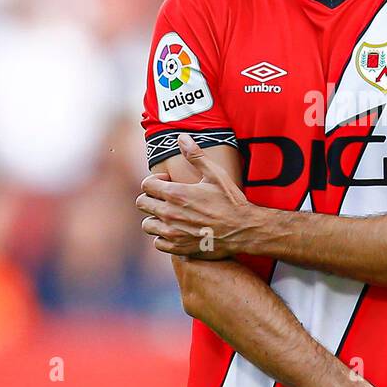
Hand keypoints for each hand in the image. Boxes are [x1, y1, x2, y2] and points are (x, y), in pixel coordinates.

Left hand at [136, 134, 253, 257]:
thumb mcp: (215, 174)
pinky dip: (163, 237)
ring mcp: (173, 233)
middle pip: (142, 203)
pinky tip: (176, 231)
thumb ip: (195, 155)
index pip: (145, 185)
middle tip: (167, 198)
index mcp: (176, 193)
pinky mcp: (179, 248)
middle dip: (152, 198)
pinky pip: (157, 243)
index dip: (154, 181)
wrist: (244, 229)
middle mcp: (170, 214)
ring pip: (147, 224)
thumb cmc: (230, 201)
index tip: (167, 182)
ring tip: (170, 215)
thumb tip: (181, 137)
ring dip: (155, 218)